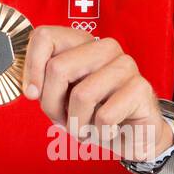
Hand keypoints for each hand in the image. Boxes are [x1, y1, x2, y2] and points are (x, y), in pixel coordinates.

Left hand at [22, 27, 173, 163]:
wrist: (133, 137)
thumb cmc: (93, 115)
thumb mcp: (60, 98)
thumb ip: (43, 85)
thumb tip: (31, 90)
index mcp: (82, 43)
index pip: (44, 36)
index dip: (31, 68)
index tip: (33, 94)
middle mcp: (105, 47)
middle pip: (58, 67)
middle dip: (52, 104)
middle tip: (62, 119)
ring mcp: (126, 65)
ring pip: (82, 95)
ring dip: (77, 124)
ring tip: (87, 128)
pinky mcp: (142, 88)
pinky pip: (105, 116)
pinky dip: (100, 133)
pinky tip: (109, 131)